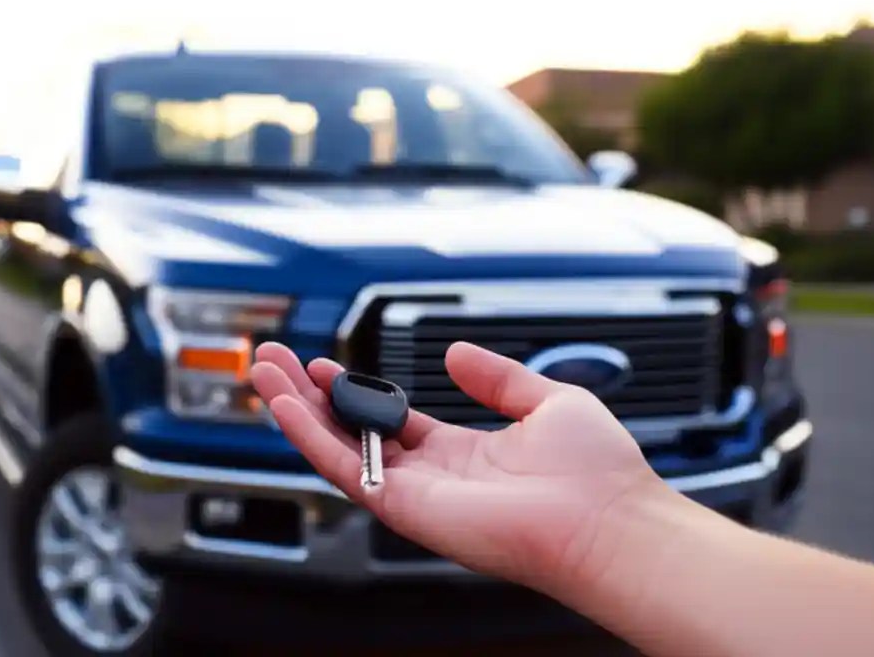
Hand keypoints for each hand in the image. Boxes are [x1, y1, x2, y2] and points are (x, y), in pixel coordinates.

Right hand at [250, 341, 668, 594]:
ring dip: (295, 411)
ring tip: (263, 373)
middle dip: (309, 395)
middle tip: (275, 361)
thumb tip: (454, 353)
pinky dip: (309, 437)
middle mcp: (430, 476)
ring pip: (337, 449)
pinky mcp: (404, 508)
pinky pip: (345, 469)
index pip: (389, 421)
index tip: (325, 362)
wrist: (610, 520)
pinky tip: (284, 405)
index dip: (354, 391)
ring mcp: (414, 494)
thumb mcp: (547, 400)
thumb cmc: (596, 473)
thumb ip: (497, 377)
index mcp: (462, 454)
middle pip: (351, 431)